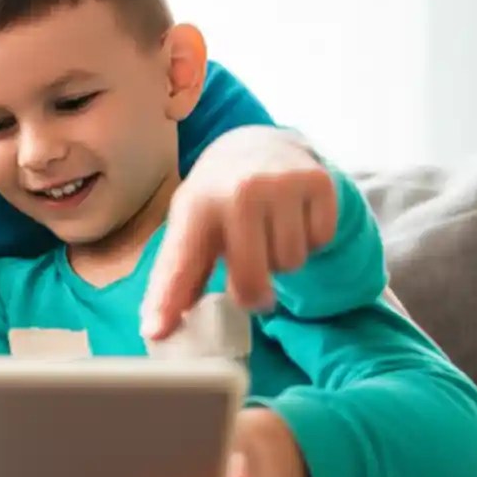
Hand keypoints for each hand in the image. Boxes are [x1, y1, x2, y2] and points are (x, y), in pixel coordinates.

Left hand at [143, 127, 336, 339]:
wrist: (257, 144)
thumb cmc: (218, 199)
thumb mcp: (190, 228)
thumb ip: (176, 279)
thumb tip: (156, 331)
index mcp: (196, 206)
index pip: (183, 263)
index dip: (169, 300)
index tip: (157, 332)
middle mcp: (238, 191)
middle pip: (250, 278)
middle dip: (252, 292)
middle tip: (251, 282)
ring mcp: (281, 184)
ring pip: (290, 263)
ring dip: (281, 260)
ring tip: (268, 234)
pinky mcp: (318, 181)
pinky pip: (319, 242)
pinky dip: (309, 240)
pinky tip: (293, 219)